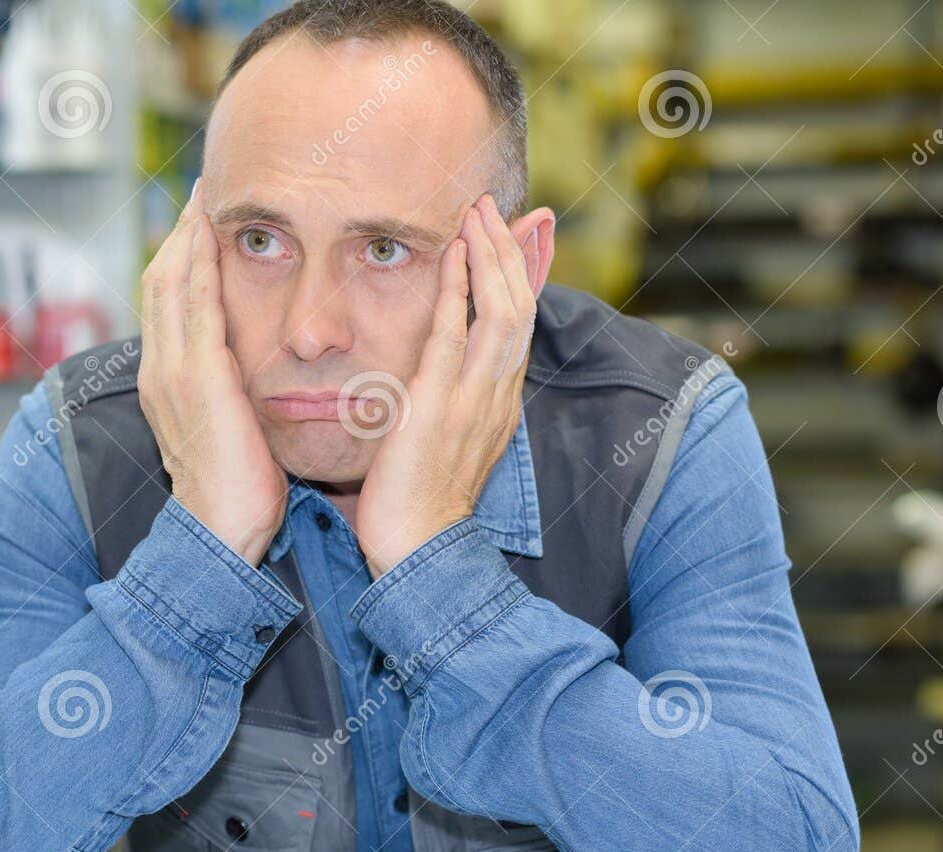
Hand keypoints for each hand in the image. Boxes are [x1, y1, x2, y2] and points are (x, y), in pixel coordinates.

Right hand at [138, 183, 287, 565]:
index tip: (200, 228)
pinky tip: (213, 232)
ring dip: (187, 235)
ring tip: (204, 197)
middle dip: (178, 236)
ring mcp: (172, 371)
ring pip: (169, 281)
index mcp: (166, 385)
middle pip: (159, 282)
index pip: (168, 307)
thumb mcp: (233, 436)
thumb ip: (236, 401)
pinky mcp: (197, 375)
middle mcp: (160, 371)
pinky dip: (201, 261)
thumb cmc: (238, 496)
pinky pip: (195, 302)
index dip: (180, 263)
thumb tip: (256, 384)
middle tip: (200, 196)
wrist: (221, 534)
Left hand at [355, 194, 535, 577]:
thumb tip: (440, 377)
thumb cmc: (419, 505)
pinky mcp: (441, 405)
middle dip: (514, 252)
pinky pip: (456, 334)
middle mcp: (497, 396)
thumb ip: (449, 404)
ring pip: (502, 311)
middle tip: (499, 207)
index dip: (525, 276)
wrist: (418, 552)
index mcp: (500, 405)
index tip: (522, 233)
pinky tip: (454, 254)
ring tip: (479, 213)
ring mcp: (474, 400)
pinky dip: (459, 289)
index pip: (521, 326)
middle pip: (521, 307)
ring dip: (491, 256)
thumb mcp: (445, 445)